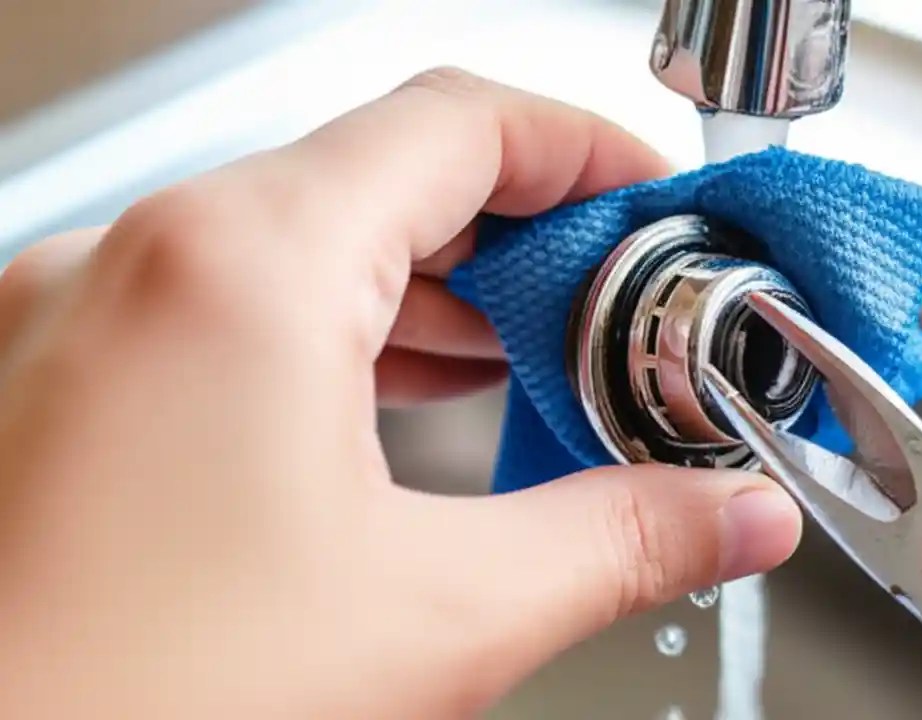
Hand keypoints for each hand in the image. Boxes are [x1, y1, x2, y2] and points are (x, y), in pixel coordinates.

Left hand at [0, 69, 801, 718]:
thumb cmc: (133, 710)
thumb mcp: (435, 619)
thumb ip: (620, 543)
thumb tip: (731, 515)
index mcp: (237, 268)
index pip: (459, 125)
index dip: (586, 151)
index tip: (654, 203)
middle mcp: (131, 266)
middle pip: (380, 176)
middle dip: (521, 234)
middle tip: (615, 305)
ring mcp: (71, 324)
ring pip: (296, 245)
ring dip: (428, 290)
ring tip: (526, 357)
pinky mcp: (48, 391)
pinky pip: (222, 312)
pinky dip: (332, 337)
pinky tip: (393, 402)